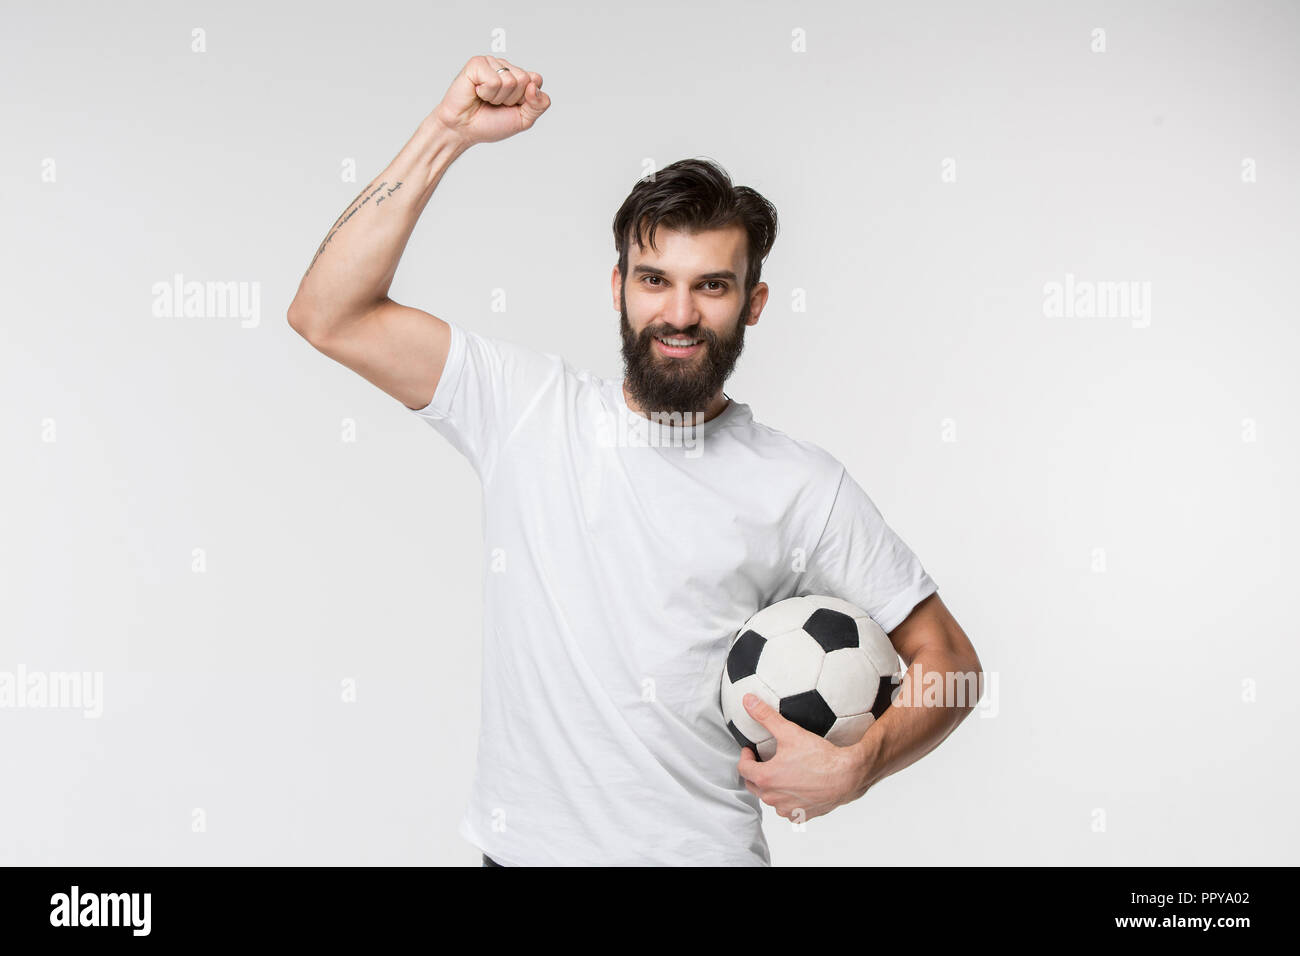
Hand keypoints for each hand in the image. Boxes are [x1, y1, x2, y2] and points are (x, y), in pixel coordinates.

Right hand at [432, 54, 549, 147]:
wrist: (464, 130)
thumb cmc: (490, 123)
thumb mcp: (523, 120)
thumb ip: (539, 105)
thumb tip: (534, 86)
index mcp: (517, 77)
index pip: (536, 79)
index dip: (526, 99)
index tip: (511, 106)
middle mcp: (505, 67)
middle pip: (525, 79)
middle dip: (512, 99)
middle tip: (495, 104)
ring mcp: (491, 63)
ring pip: (510, 80)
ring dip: (497, 98)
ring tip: (485, 99)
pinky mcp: (477, 63)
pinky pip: (494, 81)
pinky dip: (486, 93)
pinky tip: (477, 93)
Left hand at [736, 693, 865, 822]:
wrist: (847, 775)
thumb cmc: (820, 756)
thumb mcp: (789, 731)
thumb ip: (766, 716)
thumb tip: (748, 701)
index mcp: (766, 778)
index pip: (743, 768)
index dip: (745, 757)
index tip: (751, 750)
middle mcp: (773, 798)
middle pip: (753, 785)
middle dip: (755, 771)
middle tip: (763, 760)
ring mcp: (787, 809)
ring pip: (770, 798)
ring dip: (770, 787)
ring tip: (780, 772)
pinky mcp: (801, 816)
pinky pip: (787, 809)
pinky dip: (787, 799)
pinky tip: (796, 787)